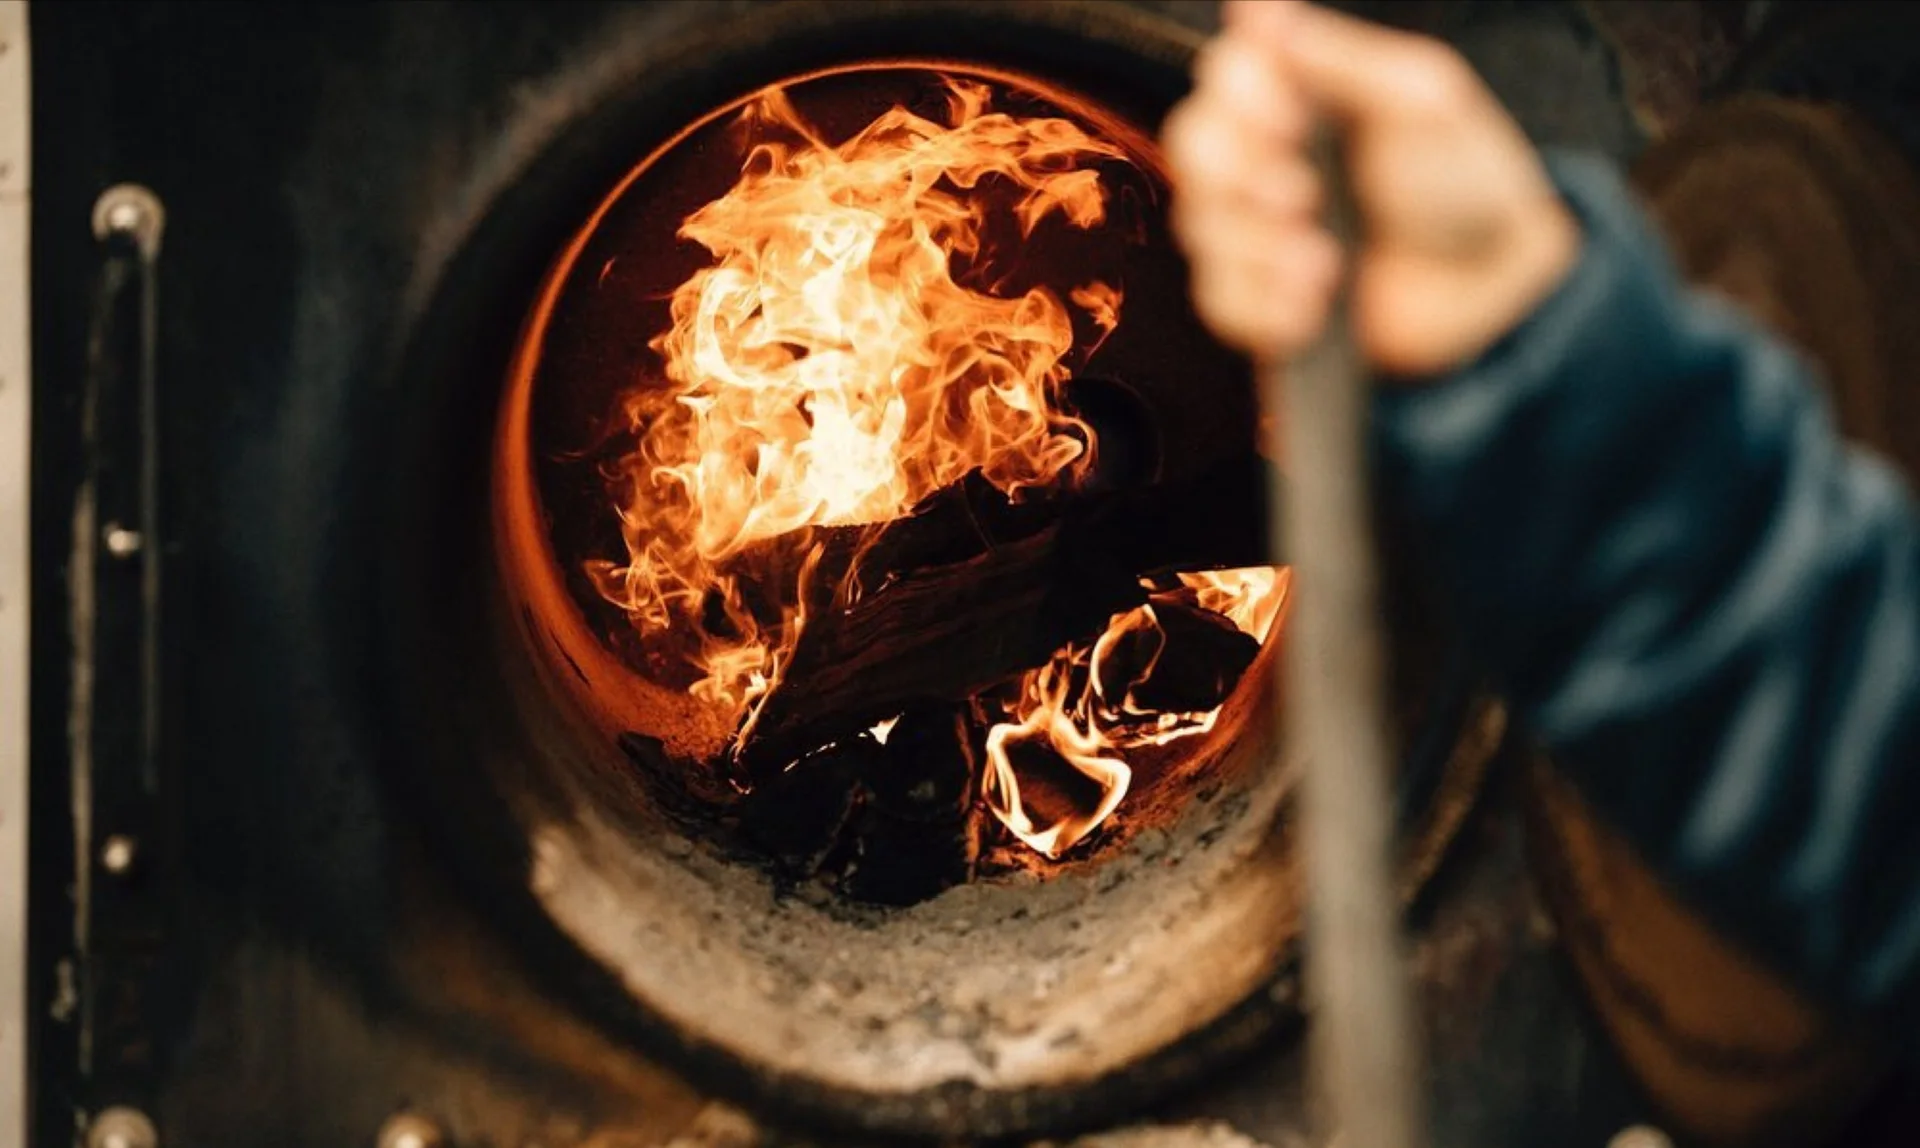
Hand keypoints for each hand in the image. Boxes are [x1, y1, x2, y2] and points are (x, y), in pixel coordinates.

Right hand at [1162, 0, 1579, 375]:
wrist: (1492, 286)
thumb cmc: (1462, 180)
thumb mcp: (1416, 100)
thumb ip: (1336, 57)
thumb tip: (1254, 7)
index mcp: (1300, 98)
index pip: (1224, 77)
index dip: (1240, 96)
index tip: (1289, 118)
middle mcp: (1265, 158)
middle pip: (1194, 147)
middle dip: (1238, 173)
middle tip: (1301, 194)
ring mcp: (1257, 233)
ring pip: (1201, 226)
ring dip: (1260, 245)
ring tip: (1327, 262)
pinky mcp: (1261, 302)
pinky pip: (1222, 300)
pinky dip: (1266, 303)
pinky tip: (1316, 301)